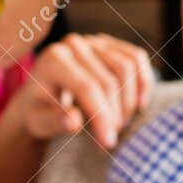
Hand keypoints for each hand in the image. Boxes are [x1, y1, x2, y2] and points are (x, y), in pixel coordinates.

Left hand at [22, 33, 153, 148]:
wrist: (43, 94)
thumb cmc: (40, 110)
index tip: (108, 142)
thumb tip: (73, 121)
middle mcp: (74, 44)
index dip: (101, 116)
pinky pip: (136, 58)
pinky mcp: (110, 43)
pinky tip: (138, 105)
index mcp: (53, 60)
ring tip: (119, 123)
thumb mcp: (39, 120)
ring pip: (126, 68)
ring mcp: (94, 41)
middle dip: (114, 114)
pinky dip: (143, 81)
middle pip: (108, 81)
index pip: (86, 88)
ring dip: (129, 101)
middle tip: (111, 137)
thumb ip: (53, 121)